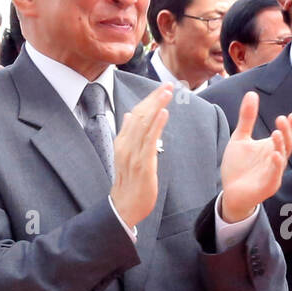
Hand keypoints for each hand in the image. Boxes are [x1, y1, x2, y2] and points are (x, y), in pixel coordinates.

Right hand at [110, 84, 172, 227]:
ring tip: (168, 92)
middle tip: (168, 84)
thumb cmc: (129, 182)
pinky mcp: (142, 164)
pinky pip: (150, 141)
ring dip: (157, 105)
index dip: (149, 99)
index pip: (136, 114)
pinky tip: (164, 113)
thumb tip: (129, 114)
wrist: (124, 206)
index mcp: (122, 141)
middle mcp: (126, 144)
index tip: (161, 88)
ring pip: (144, 124)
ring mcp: (133, 153)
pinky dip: (157, 125)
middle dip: (154, 98)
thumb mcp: (126, 155)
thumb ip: (129, 135)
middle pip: (140, 114)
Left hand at [220, 91, 291, 221]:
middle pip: (289, 144)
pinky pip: (275, 175)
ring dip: (281, 145)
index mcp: (273, 148)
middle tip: (282, 119)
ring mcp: (274, 173)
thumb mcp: (240, 138)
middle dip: (288, 132)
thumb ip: (247, 118)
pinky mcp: (268, 186)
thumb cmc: (238, 166)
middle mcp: (277, 159)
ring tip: (276, 132)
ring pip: (282, 158)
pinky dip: (276, 165)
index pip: (290, 135)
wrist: (230, 192)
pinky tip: (274, 155)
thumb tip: (252, 93)